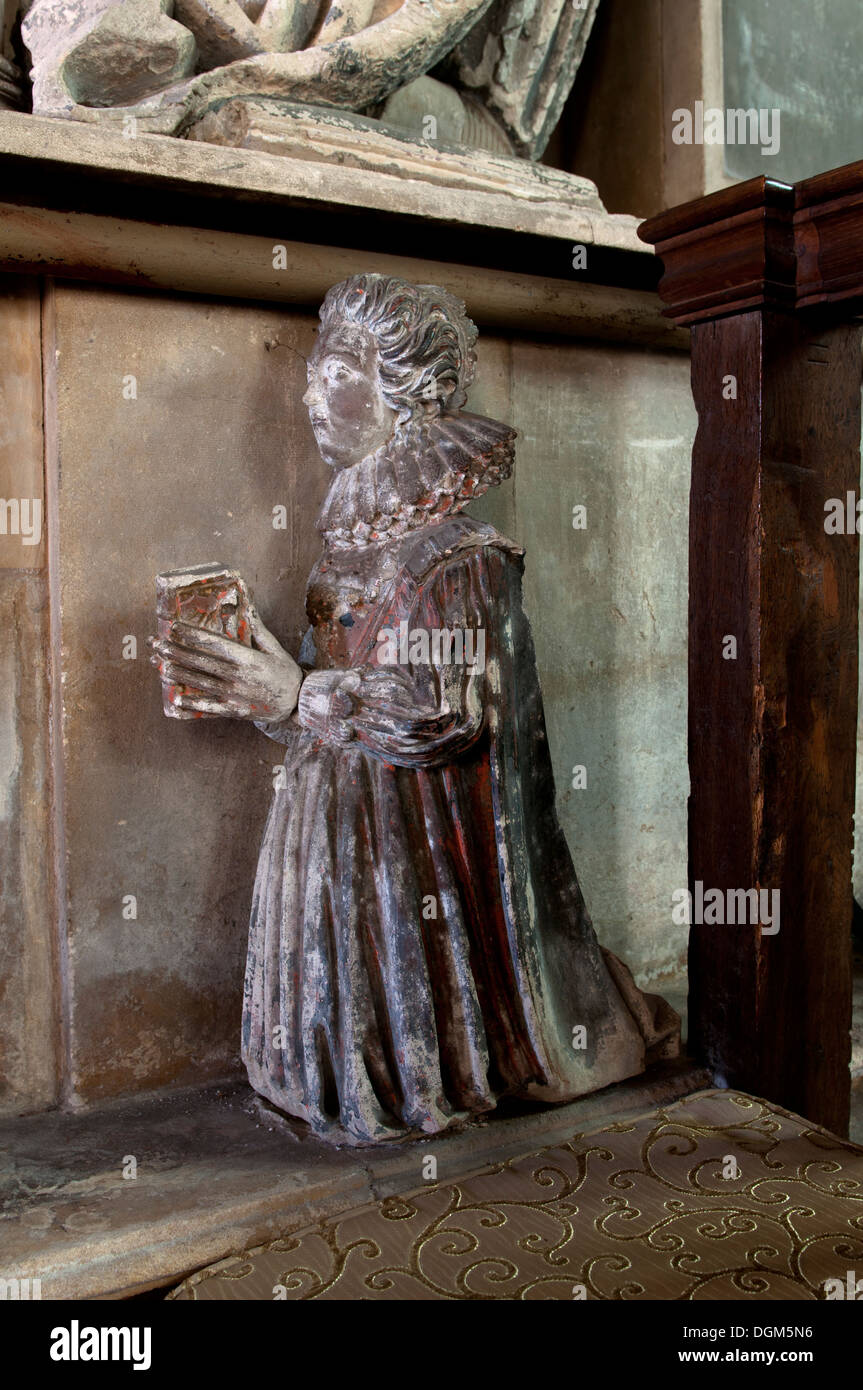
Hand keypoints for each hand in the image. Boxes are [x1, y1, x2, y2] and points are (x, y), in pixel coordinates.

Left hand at [149, 603, 302, 719]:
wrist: (298, 703)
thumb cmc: (286, 673)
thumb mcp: (275, 648)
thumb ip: (258, 628)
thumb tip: (247, 603)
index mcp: (248, 659)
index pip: (214, 644)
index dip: (192, 635)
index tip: (175, 627)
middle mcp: (238, 677)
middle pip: (201, 662)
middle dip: (177, 652)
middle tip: (158, 643)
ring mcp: (234, 695)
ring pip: (200, 683)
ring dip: (178, 673)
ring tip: (160, 664)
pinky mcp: (234, 711)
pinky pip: (209, 707)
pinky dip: (192, 704)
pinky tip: (176, 699)